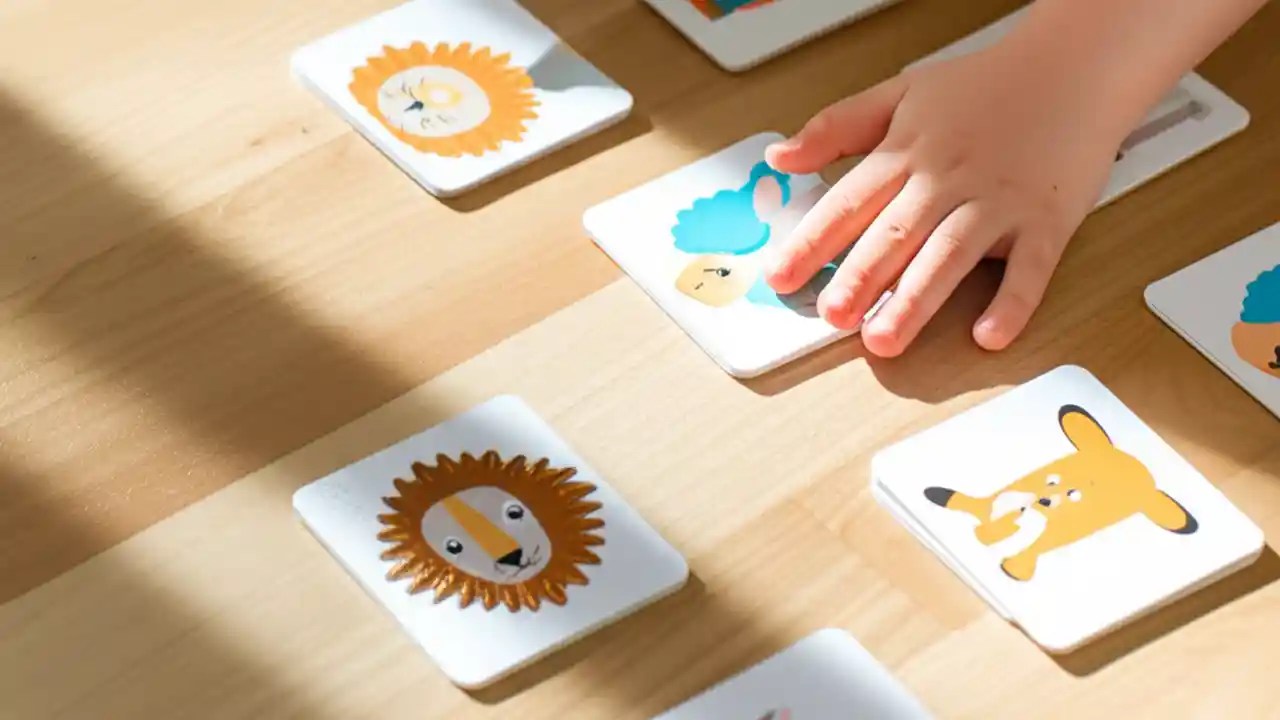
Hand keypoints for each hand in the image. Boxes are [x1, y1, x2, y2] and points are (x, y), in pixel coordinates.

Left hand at [763, 40, 1128, 355]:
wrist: (1076, 66)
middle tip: (832, 317)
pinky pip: (1030, 268)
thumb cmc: (984, 87)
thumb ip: (836, 128)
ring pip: (951, 255)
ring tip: (883, 339)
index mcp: (907, 152)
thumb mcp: (900, 92)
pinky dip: (1012, 303)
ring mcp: (999, 201)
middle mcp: (949, 178)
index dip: (811, 242)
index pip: (849, 202)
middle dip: (860, 277)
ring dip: (916, 300)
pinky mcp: (1047, 221)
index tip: (780, 277)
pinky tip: (989, 334)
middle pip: (896, 233)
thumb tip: (780, 157)